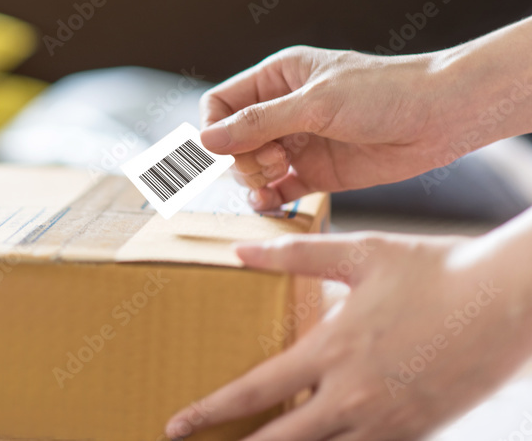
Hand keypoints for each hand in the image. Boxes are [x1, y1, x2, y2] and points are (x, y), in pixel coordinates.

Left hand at [165, 232, 531, 440]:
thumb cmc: (434, 269)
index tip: (174, 425)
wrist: (509, 301)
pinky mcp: (418, 432)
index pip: (254, 391)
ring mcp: (388, 421)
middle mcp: (353, 395)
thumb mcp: (359, 254)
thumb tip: (238, 250)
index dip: (208, 412)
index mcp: (331, 349)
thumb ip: (293, 254)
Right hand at [199, 46, 455, 209]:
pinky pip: (278, 190)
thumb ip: (258, 124)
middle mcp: (283, 109)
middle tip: (271, 162)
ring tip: (278, 179)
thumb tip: (205, 140)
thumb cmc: (384, 93)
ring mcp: (299, 142)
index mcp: (278, 77)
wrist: (442, 117)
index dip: (215, 129)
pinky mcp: (318, 172)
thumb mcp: (315, 103)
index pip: (220, 104)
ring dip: (254, 179)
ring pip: (251, 167)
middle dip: (241, 157)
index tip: (227, 150)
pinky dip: (269, 199)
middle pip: (231, 140)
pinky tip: (272, 204)